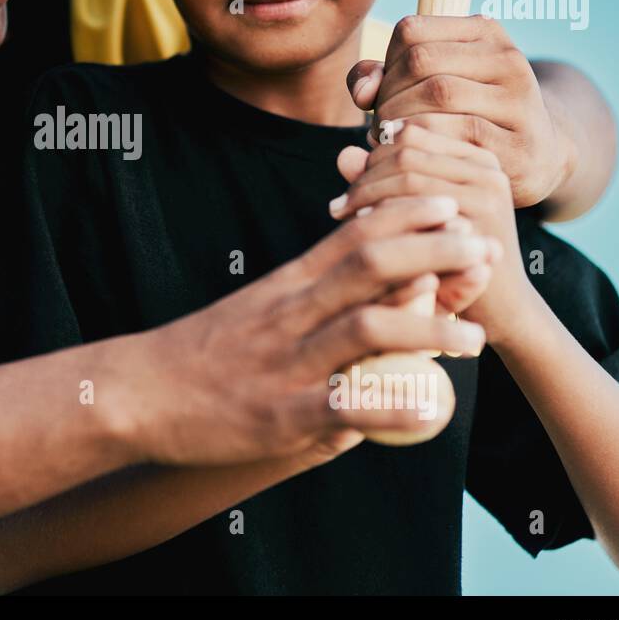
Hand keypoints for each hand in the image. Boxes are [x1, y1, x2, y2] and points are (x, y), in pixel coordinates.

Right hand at [115, 195, 498, 467]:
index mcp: (286, 284)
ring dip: (427, 327)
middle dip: (434, 252)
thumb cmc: (202, 351)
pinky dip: (389, 405)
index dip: (409, 215)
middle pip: (369, 265)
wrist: (136, 391)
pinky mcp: (279, 415)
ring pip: (365, 330)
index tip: (452, 204)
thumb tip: (371, 283)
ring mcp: (285, 363)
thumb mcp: (257, 305)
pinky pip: (341, 406)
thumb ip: (311, 290)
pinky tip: (430, 407)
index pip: (354, 232)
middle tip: (482, 248)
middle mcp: (290, 314)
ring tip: (475, 338)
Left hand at [330, 122, 538, 347]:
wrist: (499, 309)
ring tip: (341, 213)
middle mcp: (488, 168)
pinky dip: (381, 213)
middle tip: (340, 203)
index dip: (374, 152)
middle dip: (365, 175)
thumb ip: (384, 179)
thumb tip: (345, 153)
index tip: (352, 177)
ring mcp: (488, 194)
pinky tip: (359, 228)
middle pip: (406, 151)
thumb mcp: (418, 212)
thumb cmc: (450, 258)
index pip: (412, 131)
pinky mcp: (480, 223)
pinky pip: (415, 207)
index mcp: (477, 156)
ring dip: (365, 193)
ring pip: (406, 175)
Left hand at [348, 14, 574, 208]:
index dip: (384, 66)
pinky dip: (424, 143)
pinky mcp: (519, 142)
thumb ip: (382, 77)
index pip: (410, 31)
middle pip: (421, 61)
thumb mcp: (430, 83)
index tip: (384, 96)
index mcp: (484, 32)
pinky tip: (413, 154)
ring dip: (400, 120)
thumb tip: (363, 92)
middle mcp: (507, 58)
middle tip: (379, 126)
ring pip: (439, 93)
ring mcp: (518, 99)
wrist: (535, 158)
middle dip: (387, 96)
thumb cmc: (465, 116)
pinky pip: (459, 133)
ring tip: (389, 140)